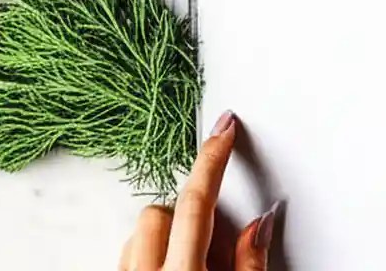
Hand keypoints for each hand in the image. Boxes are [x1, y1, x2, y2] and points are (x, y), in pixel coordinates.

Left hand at [120, 110, 273, 270]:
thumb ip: (250, 263)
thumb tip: (258, 226)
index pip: (198, 202)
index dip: (214, 159)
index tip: (225, 128)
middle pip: (160, 211)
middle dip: (187, 212)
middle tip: (213, 237)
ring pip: (139, 231)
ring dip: (167, 232)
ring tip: (192, 258)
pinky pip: (126, 254)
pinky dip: (149, 251)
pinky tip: (170, 267)